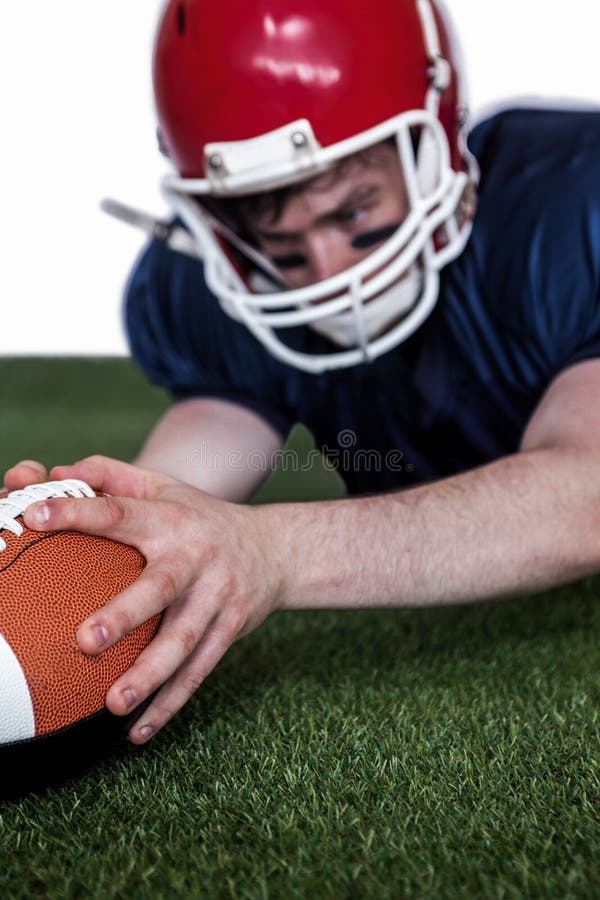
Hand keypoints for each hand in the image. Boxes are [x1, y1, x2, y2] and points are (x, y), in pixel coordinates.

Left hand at [6, 455, 284, 743]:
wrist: (277, 549)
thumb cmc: (201, 518)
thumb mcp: (166, 487)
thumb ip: (113, 475)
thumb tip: (56, 473)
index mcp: (170, 518)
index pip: (119, 513)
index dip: (77, 512)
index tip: (33, 517)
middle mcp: (195, 556)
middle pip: (160, 586)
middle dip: (125, 614)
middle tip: (85, 640)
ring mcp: (217, 595)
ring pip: (184, 640)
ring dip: (151, 675)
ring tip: (114, 705)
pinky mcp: (231, 629)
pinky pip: (200, 671)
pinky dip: (171, 704)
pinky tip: (138, 733)